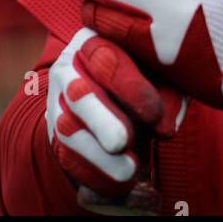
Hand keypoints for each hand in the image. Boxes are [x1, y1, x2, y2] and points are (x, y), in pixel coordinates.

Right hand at [45, 26, 185, 207]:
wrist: (114, 87)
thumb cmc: (148, 71)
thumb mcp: (160, 69)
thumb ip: (167, 89)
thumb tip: (166, 126)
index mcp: (96, 38)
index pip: (105, 57)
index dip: (130, 87)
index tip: (155, 113)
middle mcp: (69, 67)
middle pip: (78, 93)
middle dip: (102, 120)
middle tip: (122, 141)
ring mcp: (57, 101)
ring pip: (67, 129)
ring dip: (97, 155)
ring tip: (128, 170)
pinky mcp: (55, 132)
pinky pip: (65, 156)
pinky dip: (90, 173)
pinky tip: (115, 184)